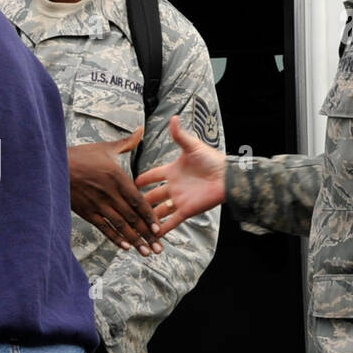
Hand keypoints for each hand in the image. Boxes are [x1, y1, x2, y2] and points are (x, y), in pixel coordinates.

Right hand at [68, 127, 161, 254]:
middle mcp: (109, 192)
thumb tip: (141, 130)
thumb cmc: (81, 155)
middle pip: (132, 217)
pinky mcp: (85, 211)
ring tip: (145, 252)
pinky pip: (103, 227)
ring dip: (134, 240)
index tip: (160, 228)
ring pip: (119, 225)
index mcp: (117, 177)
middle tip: (159, 248)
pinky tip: (125, 247)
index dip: (149, 216)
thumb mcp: (105, 148)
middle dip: (147, 234)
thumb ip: (127, 143)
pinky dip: (114, 237)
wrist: (53, 164)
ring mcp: (96, 203)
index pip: (137, 200)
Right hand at [135, 115, 225, 236]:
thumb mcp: (193, 146)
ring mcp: (178, 200)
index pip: (152, 176)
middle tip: (125, 206)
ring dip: (148, 217)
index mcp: (172, 171)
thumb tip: (174, 118)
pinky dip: (162, 229)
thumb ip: (180, 135)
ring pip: (158, 210)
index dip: (141, 179)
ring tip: (134, 224)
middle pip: (151, 196)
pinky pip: (172, 221)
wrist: (228, 177)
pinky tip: (151, 235)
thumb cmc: (212, 159)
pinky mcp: (186, 210)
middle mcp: (173, 187)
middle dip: (140, 201)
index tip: (129, 183)